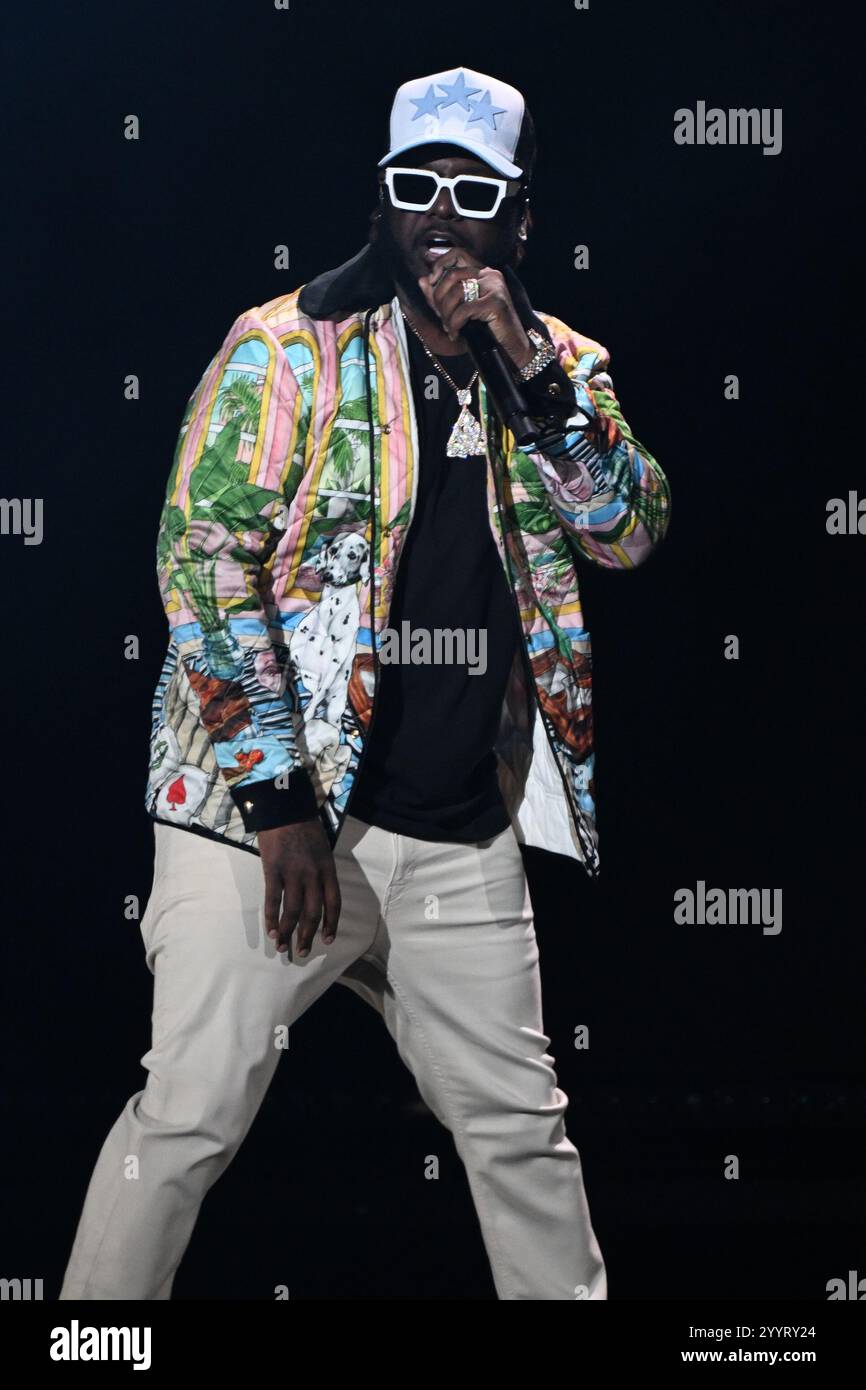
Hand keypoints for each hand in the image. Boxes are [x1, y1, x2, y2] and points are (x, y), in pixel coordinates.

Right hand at [257, 819, 340, 955]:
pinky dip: (271, 918)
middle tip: (303, 952)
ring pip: (293, 911)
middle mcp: (313, 874)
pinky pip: (273, 900)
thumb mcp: (322, 848)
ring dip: (288, 932)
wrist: (283, 808)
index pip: (334, 903)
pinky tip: (271, 932)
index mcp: (328, 868)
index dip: (331, 924)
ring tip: (284, 947)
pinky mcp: (272, 871)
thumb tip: (318, 895)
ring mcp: (292, 873)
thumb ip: (322, 871)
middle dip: (308, 935)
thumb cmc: (304, 827)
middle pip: (313, 912)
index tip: (327, 940)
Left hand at [418, 254, 533, 369]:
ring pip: (456, 292)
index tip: (431, 280)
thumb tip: (422, 280)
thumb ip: (441, 295)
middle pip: (452, 275)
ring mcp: (494, 286)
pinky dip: (455, 323)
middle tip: (441, 317)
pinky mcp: (496, 301)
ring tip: (449, 328)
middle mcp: (490, 274)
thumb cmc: (485, 328)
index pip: (457, 254)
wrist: (510, 347)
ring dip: (446, 314)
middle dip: (439, 298)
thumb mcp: (459, 310)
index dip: (440, 263)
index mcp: (482, 272)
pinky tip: (456, 334)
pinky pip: (464, 309)